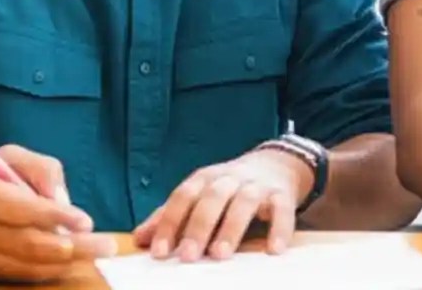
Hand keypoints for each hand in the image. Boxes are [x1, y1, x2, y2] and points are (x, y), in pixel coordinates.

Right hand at [0, 144, 117, 281]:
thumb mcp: (8, 157)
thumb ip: (40, 168)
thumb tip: (63, 199)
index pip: (16, 207)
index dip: (52, 215)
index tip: (86, 220)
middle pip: (25, 242)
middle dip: (72, 245)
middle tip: (106, 244)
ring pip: (25, 264)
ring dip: (66, 261)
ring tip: (96, 253)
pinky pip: (18, 275)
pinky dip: (48, 270)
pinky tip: (71, 261)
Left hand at [132, 148, 313, 261]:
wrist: (276, 164)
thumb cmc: (229, 188)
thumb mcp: (199, 196)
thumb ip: (170, 216)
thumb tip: (139, 239)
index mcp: (204, 179)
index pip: (182, 197)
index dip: (169, 223)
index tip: (159, 253)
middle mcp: (229, 178)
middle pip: (211, 198)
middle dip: (198, 227)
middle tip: (188, 256)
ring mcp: (257, 185)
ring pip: (243, 202)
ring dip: (231, 228)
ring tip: (220, 255)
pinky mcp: (282, 195)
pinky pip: (282, 210)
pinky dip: (279, 229)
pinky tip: (273, 250)